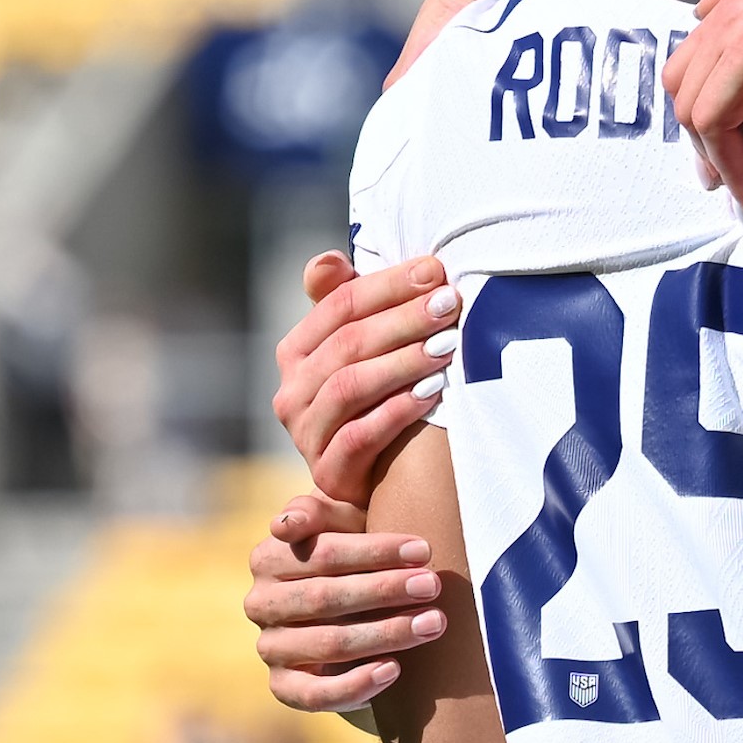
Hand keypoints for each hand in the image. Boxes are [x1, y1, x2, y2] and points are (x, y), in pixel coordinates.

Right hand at [247, 495, 448, 711]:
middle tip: (433, 585)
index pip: (322, 553)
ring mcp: (270, 647)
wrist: (346, 611)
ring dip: (386, 634)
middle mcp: (261, 603)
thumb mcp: (340, 521)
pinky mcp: (284, 686)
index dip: (374, 551)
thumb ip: (321, 505)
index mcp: (269, 557)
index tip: (424, 549)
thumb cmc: (351, 555)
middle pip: (325, 598)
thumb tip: (286, 524)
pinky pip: (314, 695)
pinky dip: (355, 684)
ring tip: (433, 623)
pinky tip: (394, 669)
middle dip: (385, 590)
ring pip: (328, 644)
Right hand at [269, 249, 456, 506]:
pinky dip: (397, 410)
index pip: (339, 304)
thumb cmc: (374, 401)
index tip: (435, 270)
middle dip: (404, 319)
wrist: (375, 482)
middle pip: (348, 343)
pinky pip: (361, 435)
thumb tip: (328, 260)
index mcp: (297, 351)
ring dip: (403, 361)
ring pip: (351, 386)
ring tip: (448, 345)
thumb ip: (346, 303)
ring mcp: (306, 432)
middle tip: (449, 303)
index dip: (388, 284)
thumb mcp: (360, 352)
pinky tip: (433, 392)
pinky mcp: (329, 471)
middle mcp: (292, 390)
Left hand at [672, 0, 742, 237]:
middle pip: (688, 103)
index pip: (683, 72)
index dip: (693, 117)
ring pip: (715, 127)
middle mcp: (730, 23)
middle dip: (705, 152)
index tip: (712, 150)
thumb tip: (703, 8)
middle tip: (725, 186)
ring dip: (730, 175)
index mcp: (730, 3)